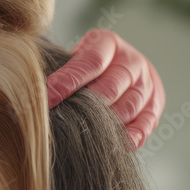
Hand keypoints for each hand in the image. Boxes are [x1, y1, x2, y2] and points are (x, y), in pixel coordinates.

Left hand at [46, 29, 165, 149]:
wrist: (122, 64)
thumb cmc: (85, 64)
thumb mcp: (74, 55)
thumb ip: (60, 68)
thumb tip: (34, 91)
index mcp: (108, 43)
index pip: (90, 63)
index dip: (67, 82)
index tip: (47, 99)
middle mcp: (131, 61)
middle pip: (111, 87)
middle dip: (87, 106)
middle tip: (65, 122)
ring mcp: (147, 83)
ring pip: (128, 107)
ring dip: (106, 123)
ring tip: (84, 136)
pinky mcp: (155, 104)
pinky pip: (146, 123)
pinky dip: (131, 136)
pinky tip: (116, 145)